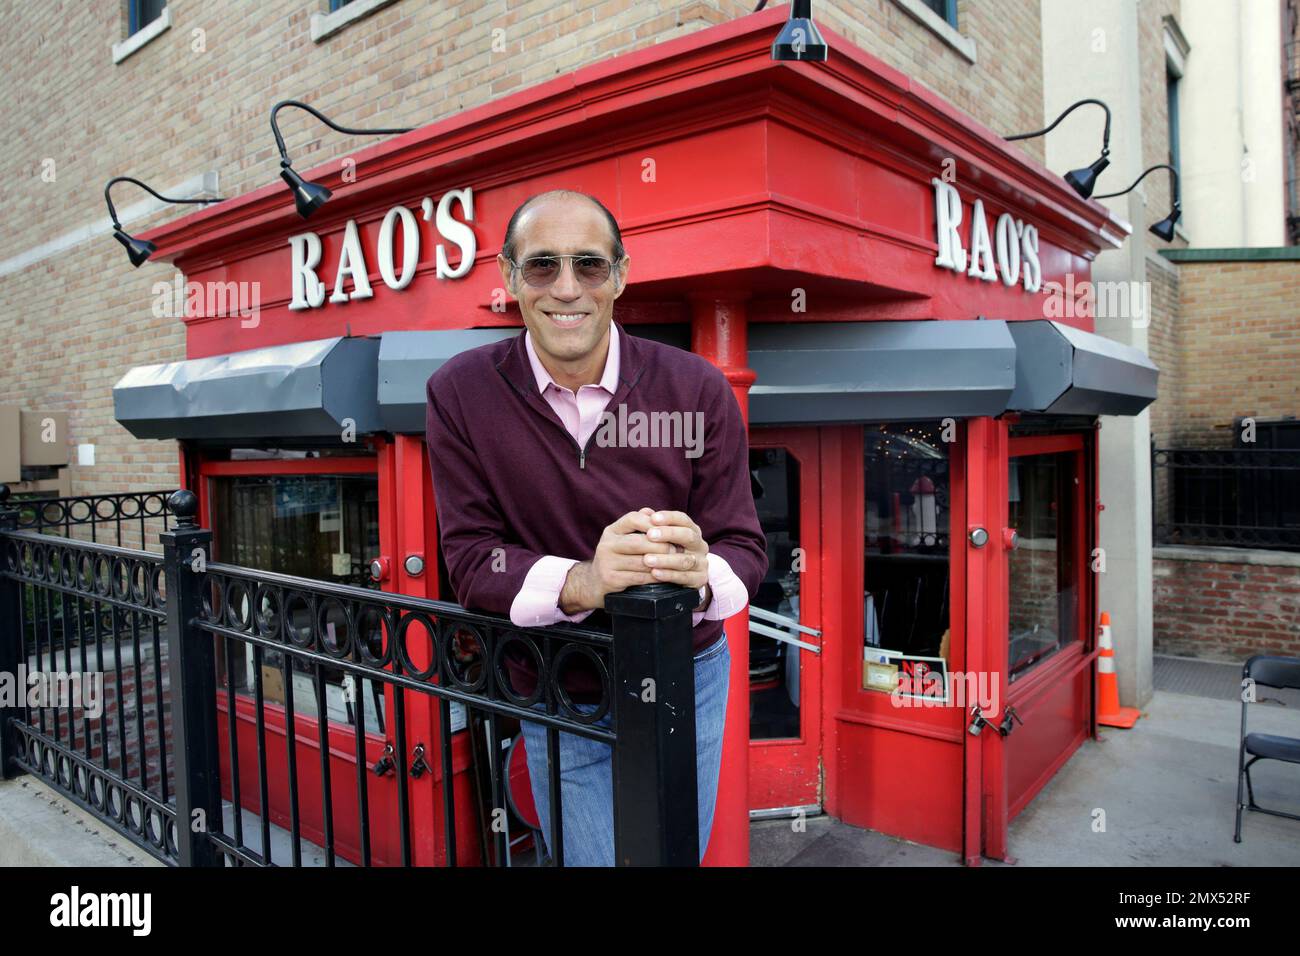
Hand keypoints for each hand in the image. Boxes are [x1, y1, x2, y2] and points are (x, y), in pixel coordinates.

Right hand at [559, 510, 674, 613]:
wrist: (595, 583)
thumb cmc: (617, 557)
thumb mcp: (623, 538)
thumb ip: (638, 525)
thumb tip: (651, 512)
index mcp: (612, 531)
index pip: (633, 519)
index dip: (652, 523)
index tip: (668, 529)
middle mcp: (607, 545)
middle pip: (638, 542)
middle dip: (661, 546)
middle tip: (676, 549)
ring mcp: (607, 563)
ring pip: (641, 561)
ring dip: (661, 562)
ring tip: (674, 562)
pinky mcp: (611, 579)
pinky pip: (639, 577)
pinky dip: (655, 577)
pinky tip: (665, 575)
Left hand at [641, 509, 709, 590]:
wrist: (681, 579)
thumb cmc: (668, 553)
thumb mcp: (663, 539)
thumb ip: (654, 526)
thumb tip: (645, 512)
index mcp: (692, 531)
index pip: (683, 519)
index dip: (669, 518)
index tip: (653, 518)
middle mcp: (700, 545)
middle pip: (688, 536)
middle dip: (668, 534)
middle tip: (650, 535)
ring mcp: (702, 563)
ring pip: (685, 559)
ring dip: (665, 559)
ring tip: (647, 559)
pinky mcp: (700, 579)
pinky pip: (684, 577)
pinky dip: (669, 575)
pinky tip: (654, 573)